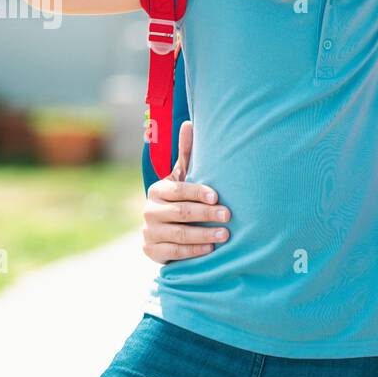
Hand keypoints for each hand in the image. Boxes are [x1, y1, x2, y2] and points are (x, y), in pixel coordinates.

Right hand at [142, 121, 230, 261]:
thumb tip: (189, 123)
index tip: (217, 196)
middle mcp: (149, 210)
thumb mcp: (182, 178)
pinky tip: (210, 249)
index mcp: (158, 189)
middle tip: (228, 216)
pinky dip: (193, 251)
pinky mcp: (151, 251)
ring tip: (225, 235)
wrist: (163, 231)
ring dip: (204, 234)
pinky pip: (174, 252)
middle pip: (180, 212)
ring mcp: (149, 232)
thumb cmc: (180, 199)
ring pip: (179, 234)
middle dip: (206, 214)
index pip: (178, 190)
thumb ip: (187, 155)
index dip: (198, 193)